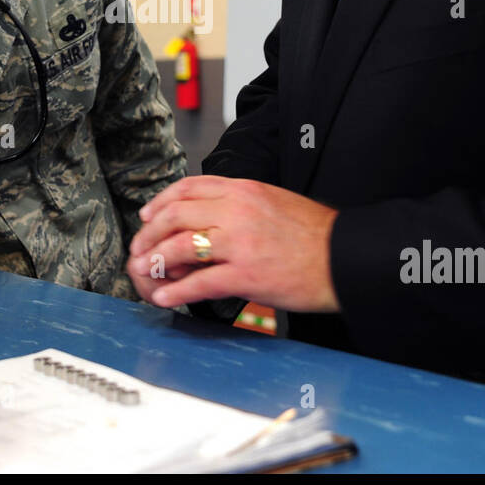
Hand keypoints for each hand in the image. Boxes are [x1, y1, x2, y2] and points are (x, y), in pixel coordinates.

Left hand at [126, 176, 340, 312]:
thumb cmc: (315, 234)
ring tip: (145, 273)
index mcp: (244, 189)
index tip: (148, 216)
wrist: (345, 257)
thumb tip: (210, 213)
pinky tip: (165, 297)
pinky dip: (177, 291)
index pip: (189, 187)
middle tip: (140, 248)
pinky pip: (200, 282)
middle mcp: (237, 210)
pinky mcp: (247, 275)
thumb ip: (240, 202)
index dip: (161, 202)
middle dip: (150, 233)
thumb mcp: (273, 201)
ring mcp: (240, 243)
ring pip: (181, 246)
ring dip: (155, 261)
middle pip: (176, 215)